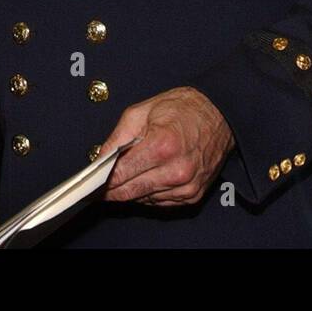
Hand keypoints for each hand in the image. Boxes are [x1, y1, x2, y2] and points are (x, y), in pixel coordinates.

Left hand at [100, 87, 234, 205]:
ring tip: (129, 173)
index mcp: (162, 146)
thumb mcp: (141, 111)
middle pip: (131, 191)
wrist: (219, 113)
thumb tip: (99, 158)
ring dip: (132, 190)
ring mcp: (186, 185)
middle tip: (100, 185)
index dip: (102, 180)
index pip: (121, 174)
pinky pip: (160, 202)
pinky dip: (150, 192)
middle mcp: (177, 170)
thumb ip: (117, 137)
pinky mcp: (193, 194)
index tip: (92, 183)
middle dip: (112, 189)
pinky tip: (148, 177)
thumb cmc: (183, 108)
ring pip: (144, 199)